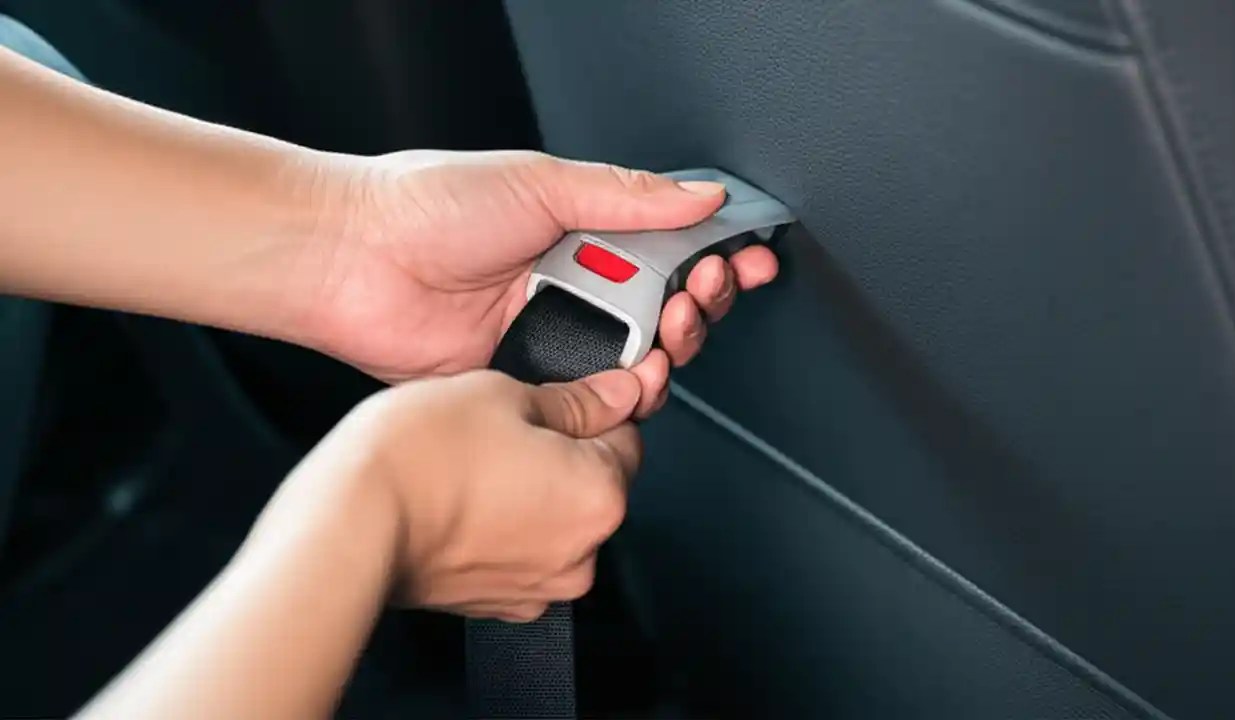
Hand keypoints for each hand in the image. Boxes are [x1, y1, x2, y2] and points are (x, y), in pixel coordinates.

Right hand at [297, 367, 643, 621]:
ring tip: (472, 465)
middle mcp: (582, 553)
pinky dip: (501, 529)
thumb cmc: (419, 457)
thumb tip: (619, 393)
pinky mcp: (497, 605)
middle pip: (592, 484)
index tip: (562, 398)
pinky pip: (519, 554)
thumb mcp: (505, 394)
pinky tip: (460, 502)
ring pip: (554, 521)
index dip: (594, 409)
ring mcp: (539, 587)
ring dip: (530, 493)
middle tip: (502, 428)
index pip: (627, 438)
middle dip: (560, 454)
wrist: (351, 524)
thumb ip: (576, 400)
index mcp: (601, 495)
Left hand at [306, 150, 778, 415]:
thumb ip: (628, 196)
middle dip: (699, 304)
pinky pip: (589, 396)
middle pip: (665, 306)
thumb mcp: (542, 182)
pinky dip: (618, 394)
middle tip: (699, 294)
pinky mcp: (526, 378)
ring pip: (636, 357)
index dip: (715, 255)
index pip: (668, 244)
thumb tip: (701, 194)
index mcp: (580, 226)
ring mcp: (550, 331)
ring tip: (665, 333)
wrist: (352, 260)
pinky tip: (628, 378)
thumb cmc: (427, 207)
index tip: (747, 261)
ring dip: (668, 350)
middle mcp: (570, 280)